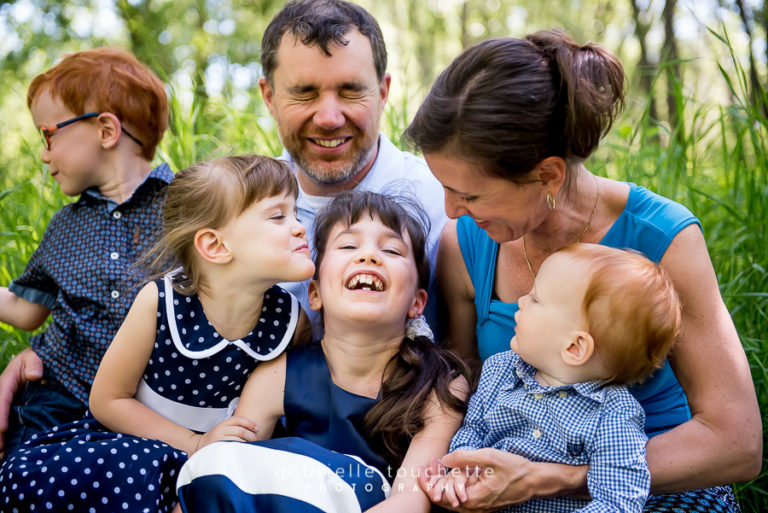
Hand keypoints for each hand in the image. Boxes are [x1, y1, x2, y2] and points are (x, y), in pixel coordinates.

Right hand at [0, 348, 43, 452]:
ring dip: (0, 438)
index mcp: (7, 383)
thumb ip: (35, 364)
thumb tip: (35, 376)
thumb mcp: (35, 356)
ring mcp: (8, 404)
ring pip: (1, 421)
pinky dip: (6, 436)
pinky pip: (8, 423)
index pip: (2, 399)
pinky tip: (7, 451)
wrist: (41, 359)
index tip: (3, 428)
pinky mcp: (14, 410)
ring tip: (2, 455)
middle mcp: (4, 395)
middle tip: (0, 449)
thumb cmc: (38, 358)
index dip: (1, 415)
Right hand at [193, 415, 259, 453]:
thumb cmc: (216, 438)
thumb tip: (254, 430)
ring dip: (247, 444)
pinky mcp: (218, 449)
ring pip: (237, 441)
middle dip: (251, 436)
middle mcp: (221, 430)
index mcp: (223, 423)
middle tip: (257, 440)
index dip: (249, 423)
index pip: (238, 419)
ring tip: (252, 446)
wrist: (200, 446)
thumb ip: (234, 427)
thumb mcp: (223, 428)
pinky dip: (240, 450)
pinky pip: (232, 448)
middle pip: (240, 431)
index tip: (257, 428)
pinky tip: (244, 451)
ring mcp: (219, 440)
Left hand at [419, 449, 537, 511]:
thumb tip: (445, 460)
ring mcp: (479, 507)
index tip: (421, 469)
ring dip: (441, 486)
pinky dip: (452, 489)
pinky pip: (461, 500)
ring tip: (436, 470)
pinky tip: (452, 475)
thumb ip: (465, 458)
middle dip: (432, 484)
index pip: (440, 496)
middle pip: (443, 501)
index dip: (427, 483)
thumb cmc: (514, 469)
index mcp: (473, 499)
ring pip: (451, 501)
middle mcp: (474, 507)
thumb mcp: (489, 457)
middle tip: (427, 467)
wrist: (534, 481)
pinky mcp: (483, 504)